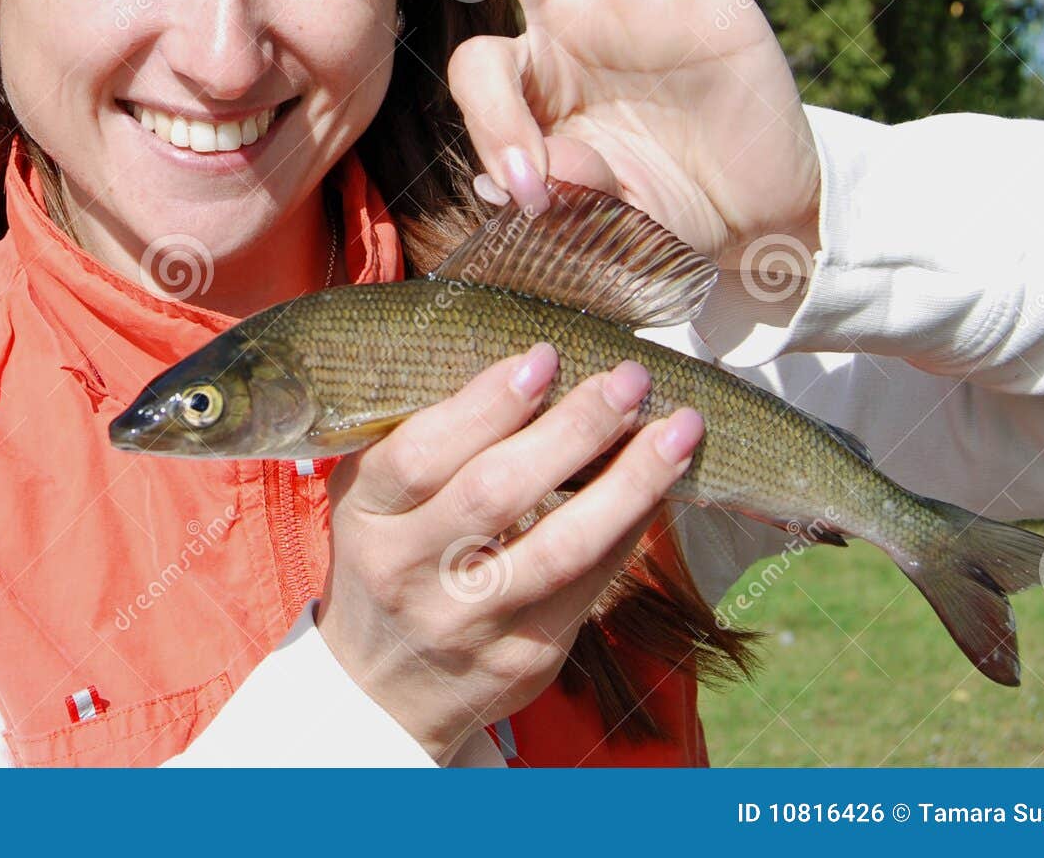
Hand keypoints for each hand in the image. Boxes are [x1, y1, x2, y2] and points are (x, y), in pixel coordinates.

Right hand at [314, 342, 702, 763]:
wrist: (380, 687)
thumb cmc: (388, 556)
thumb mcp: (375, 497)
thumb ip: (427, 435)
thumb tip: (529, 365)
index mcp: (366, 514)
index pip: (422, 454)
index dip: (486, 404)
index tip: (544, 357)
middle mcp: (408, 572)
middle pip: (496, 493)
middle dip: (573, 428)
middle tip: (629, 379)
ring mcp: (467, 624)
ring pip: (560, 548)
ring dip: (629, 482)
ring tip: (676, 431)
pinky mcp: (523, 659)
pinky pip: (589, 587)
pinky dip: (629, 529)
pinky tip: (658, 487)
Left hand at [413, 0, 820, 271]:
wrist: (749, 226)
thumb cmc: (656, 219)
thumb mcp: (597, 218)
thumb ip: (562, 193)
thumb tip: (533, 180)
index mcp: (533, 78)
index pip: (483, 67)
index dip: (495, 124)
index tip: (526, 188)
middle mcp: (574, 21)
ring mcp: (636, 1)